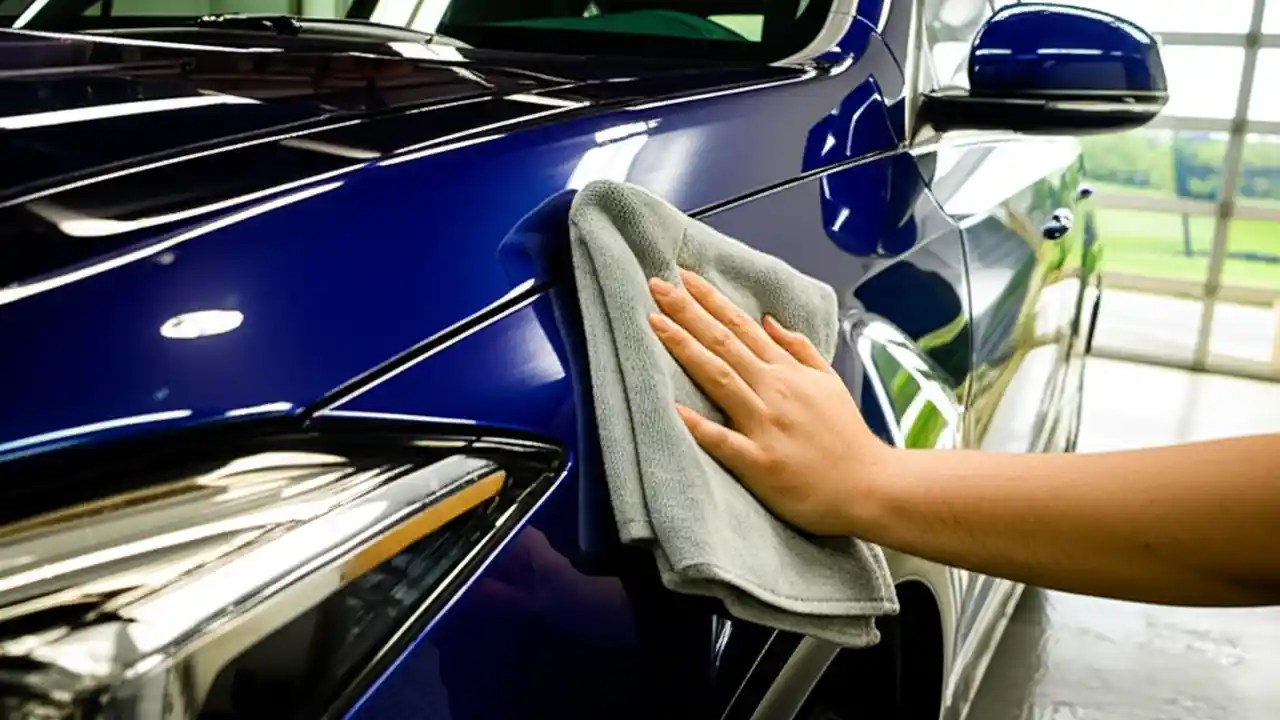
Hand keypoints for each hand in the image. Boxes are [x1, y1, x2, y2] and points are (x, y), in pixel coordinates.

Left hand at [647, 270, 891, 535]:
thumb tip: (768, 320)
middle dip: (688, 311)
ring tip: (656, 323)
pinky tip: (673, 408)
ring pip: (720, 378)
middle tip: (657, 284)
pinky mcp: (761, 463)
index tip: (682, 276)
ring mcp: (767, 425)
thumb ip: (798, 349)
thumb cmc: (846, 437)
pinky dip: (699, 425)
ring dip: (686, 348)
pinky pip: (724, 441)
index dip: (710, 300)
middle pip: (724, 343)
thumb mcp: (829, 382)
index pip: (742, 327)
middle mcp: (774, 391)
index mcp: (787, 372)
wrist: (871, 486)